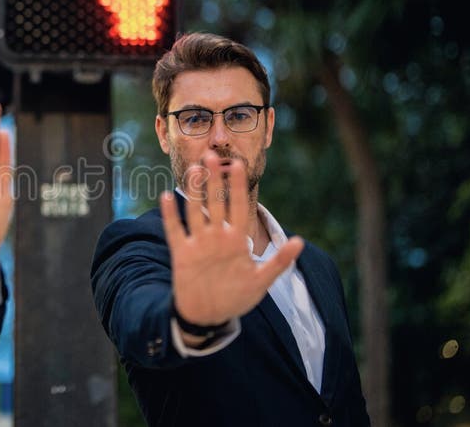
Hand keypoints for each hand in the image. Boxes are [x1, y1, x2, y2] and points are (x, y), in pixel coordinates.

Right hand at [162, 151, 302, 328]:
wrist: (209, 316)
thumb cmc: (236, 298)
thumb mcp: (261, 281)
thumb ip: (280, 261)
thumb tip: (301, 241)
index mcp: (237, 240)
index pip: (239, 207)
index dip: (238, 187)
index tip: (239, 166)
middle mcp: (217, 237)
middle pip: (216, 202)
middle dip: (214, 180)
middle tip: (212, 155)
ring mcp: (199, 243)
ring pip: (195, 211)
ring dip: (194, 192)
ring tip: (193, 170)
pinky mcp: (182, 253)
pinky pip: (175, 230)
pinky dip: (171, 215)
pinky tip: (167, 196)